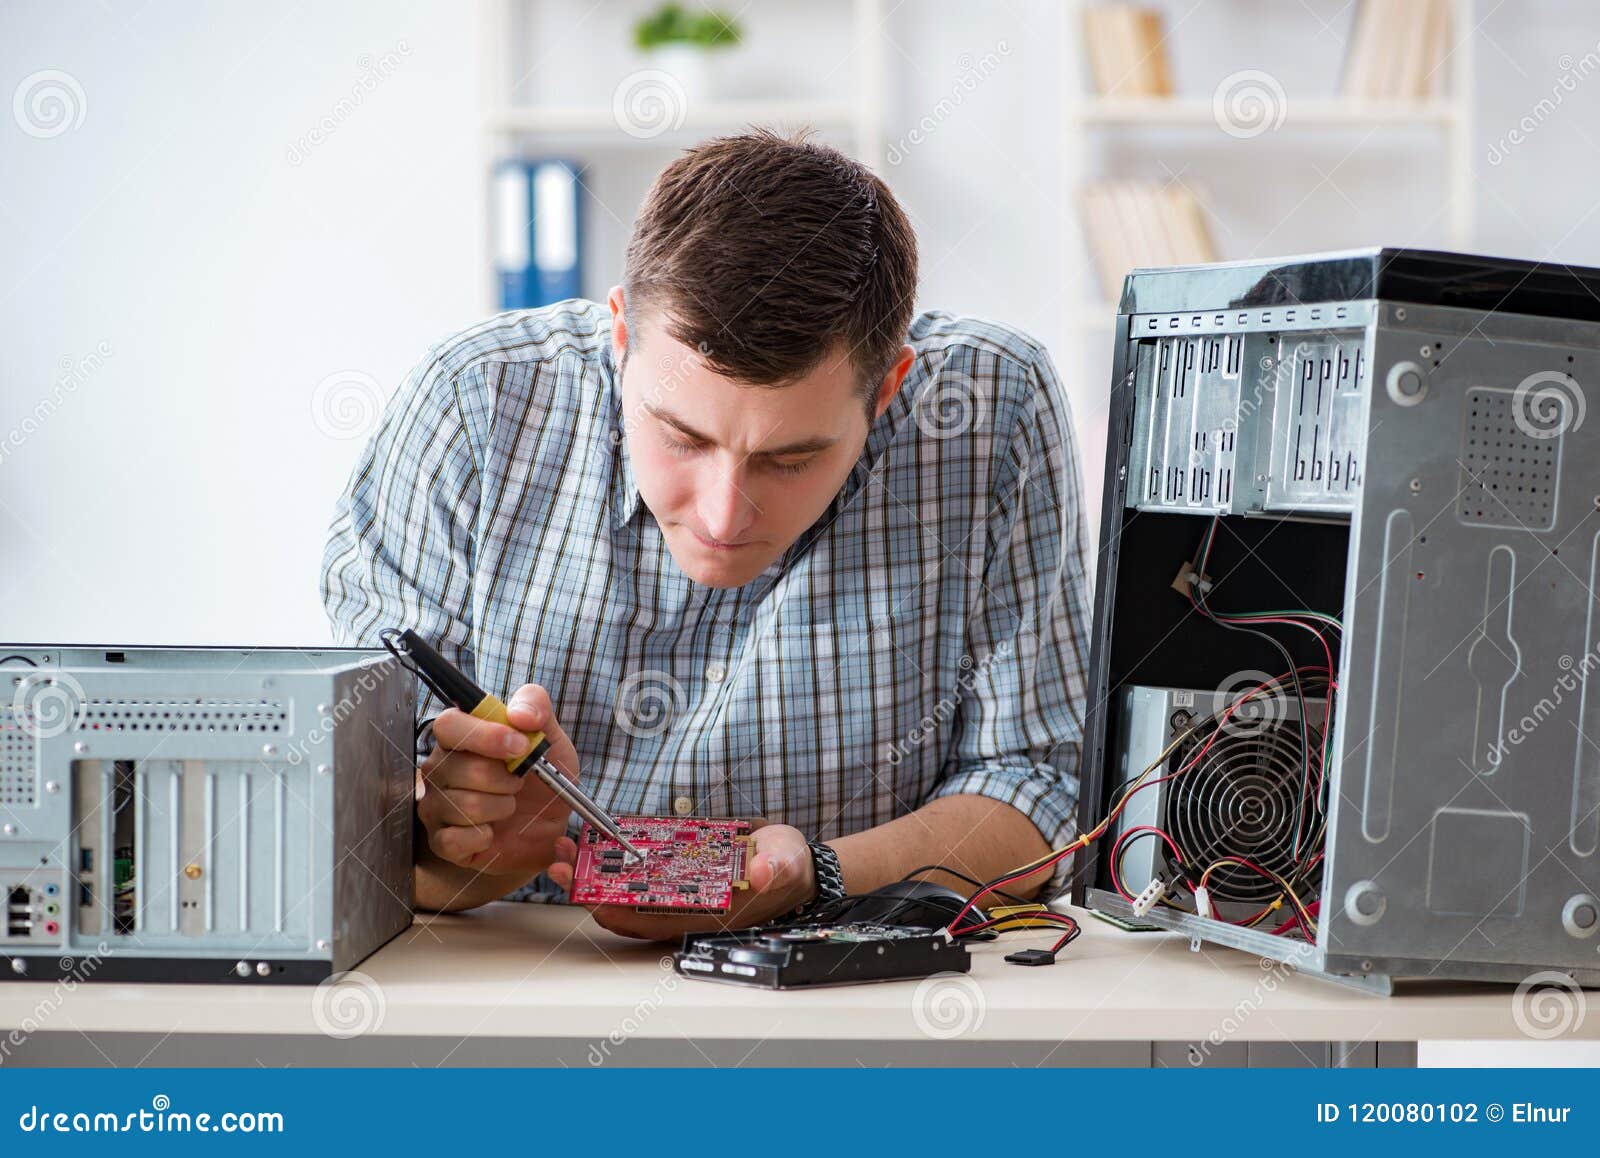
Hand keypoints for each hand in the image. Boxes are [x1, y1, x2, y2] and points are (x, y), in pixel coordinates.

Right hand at [416, 684, 580, 889]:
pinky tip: (492, 832)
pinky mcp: (440, 841)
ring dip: (501, 807)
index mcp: (460, 737)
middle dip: (505, 779)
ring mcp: (435, 805)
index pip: (449, 725)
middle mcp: (440, 768)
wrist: (548, 825)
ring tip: (508, 805)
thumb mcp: (550, 737)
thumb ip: (535, 707)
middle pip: (462, 768)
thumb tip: (518, 713)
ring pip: (466, 805)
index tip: (519, 746)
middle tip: (518, 782)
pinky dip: (484, 837)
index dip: (485, 736)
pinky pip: (456, 839)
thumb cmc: (541, 778)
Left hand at [547, 822, 815, 940]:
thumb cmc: (788, 866)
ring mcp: (678, 893)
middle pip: (623, 908)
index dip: (609, 909)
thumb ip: (774, 868)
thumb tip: (759, 873)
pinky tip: (595, 839)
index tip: (580, 890)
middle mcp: (683, 909)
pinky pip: (637, 873)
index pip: (645, 922)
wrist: (794, 861)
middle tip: (558, 860)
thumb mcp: (786, 863)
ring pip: (624, 891)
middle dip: (586, 888)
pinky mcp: (677, 873)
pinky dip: (614, 859)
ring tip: (566, 847)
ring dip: (592, 873)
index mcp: (703, 914)